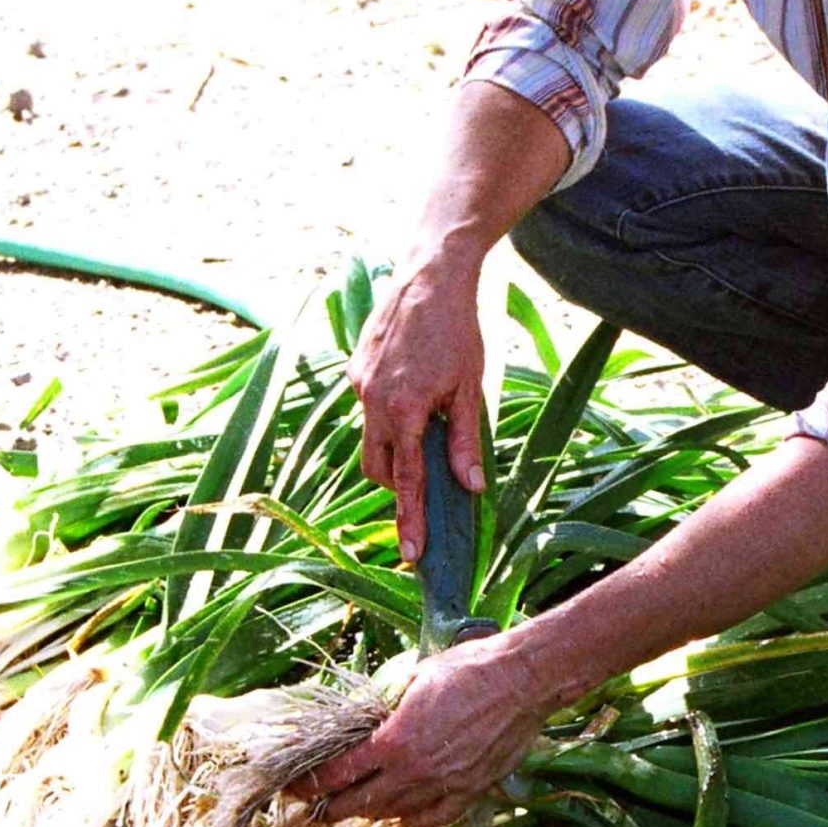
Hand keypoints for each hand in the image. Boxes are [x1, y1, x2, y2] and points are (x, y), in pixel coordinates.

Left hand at [286, 637, 548, 826]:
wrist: (521, 680)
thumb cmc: (469, 669)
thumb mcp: (413, 678)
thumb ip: (385, 706)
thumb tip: (364, 719)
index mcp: (393, 741)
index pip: (340, 773)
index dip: (313, 784)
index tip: (296, 788)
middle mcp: (415, 771)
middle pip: (361, 802)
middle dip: (332, 807)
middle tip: (315, 809)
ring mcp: (443, 786)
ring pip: (394, 812)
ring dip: (369, 811)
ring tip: (355, 808)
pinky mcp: (470, 791)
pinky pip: (432, 819)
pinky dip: (413, 819)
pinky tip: (405, 813)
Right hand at [349, 259, 485, 559]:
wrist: (430, 273)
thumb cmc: (457, 329)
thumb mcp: (470, 387)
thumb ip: (465, 440)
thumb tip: (471, 488)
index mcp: (404, 410)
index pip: (406, 480)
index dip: (410, 518)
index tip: (412, 553)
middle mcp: (372, 401)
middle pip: (377, 467)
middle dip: (398, 486)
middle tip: (426, 487)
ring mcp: (359, 384)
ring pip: (369, 439)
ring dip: (393, 450)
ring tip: (425, 431)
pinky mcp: (356, 367)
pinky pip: (368, 407)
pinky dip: (388, 416)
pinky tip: (414, 391)